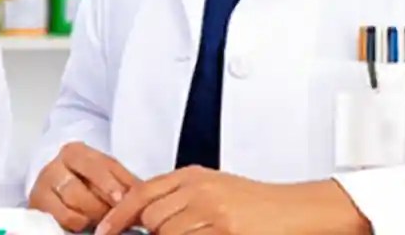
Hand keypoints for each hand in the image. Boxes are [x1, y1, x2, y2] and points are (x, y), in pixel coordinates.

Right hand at [29, 142, 140, 232]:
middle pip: (80, 189)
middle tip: (114, 214)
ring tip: (102, 219)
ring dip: (91, 215)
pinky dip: (78, 223)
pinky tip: (85, 222)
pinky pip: (63, 217)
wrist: (61, 191)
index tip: (122, 199)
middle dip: (101, 205)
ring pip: (72, 204)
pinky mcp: (37, 204)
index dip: (109, 184)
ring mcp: (43, 185)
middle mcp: (55, 165)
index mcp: (75, 152)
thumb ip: (125, 184)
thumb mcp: (109, 178)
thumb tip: (145, 196)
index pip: (95, 166)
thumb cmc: (91, 183)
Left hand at [95, 167, 369, 234]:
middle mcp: (200, 190)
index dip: (117, 215)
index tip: (104, 231)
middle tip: (172, 233)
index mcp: (193, 176)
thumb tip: (142, 216)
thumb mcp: (214, 189)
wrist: (300, 211)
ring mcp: (213, 212)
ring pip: (166, 233)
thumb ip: (180, 198)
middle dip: (153, 234)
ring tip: (199, 232)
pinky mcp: (226, 231)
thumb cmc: (258, 205)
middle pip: (152, 219)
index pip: (141, 193)